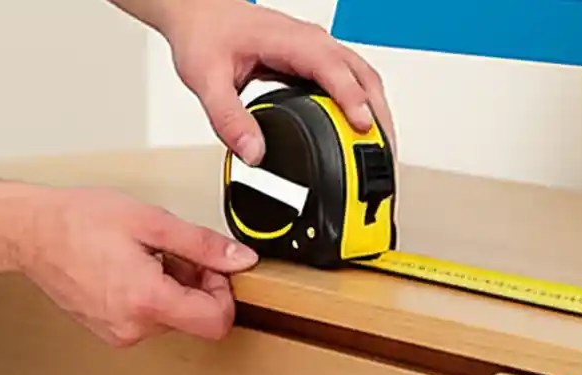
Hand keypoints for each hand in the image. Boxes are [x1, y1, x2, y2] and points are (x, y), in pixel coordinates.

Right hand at [19, 187, 258, 347]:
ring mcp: (119, 333)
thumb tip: (240, 259)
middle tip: (174, 251)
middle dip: (196, 284)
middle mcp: (134, 327)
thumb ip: (202, 244)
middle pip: (194, 318)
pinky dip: (151, 296)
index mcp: (147, 301)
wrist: (31, 232)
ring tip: (146, 256)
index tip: (213, 267)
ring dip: (173, 288)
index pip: (216, 322)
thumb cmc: (78, 222)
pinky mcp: (109, 332)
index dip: (224, 292)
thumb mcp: (151, 221)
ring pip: (172, 318)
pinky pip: (147, 319)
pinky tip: (131, 268)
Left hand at [159, 0, 394, 164]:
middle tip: (381, 153)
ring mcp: (316, 49)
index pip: (333, 68)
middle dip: (377, 113)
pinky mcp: (313, 60)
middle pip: (361, 75)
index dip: (352, 98)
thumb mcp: (208, 80)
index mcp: (290, 41)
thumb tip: (252, 151)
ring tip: (378, 149)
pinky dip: (360, 105)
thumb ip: (228, 119)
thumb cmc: (206, 35)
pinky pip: (348, 81)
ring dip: (374, 109)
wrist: (200, 13)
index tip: (364, 126)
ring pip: (361, 77)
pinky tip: (358, 130)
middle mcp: (311, 42)